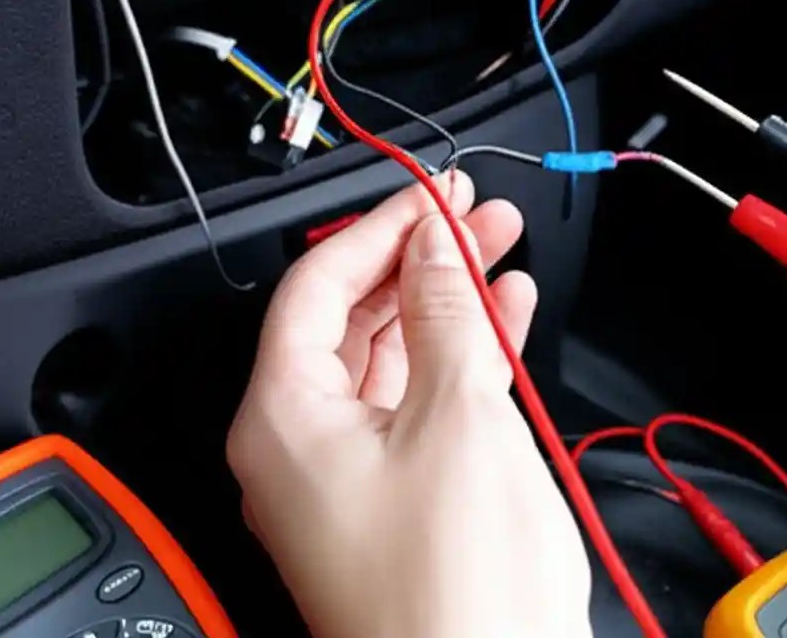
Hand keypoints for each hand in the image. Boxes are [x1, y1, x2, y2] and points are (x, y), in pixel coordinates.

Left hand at [227, 172, 591, 637]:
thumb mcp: (456, 417)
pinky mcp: (395, 502)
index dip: (380, 228)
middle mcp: (300, 448)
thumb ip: (443, 315)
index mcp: (283, 420)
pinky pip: (418, 406)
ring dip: (446, 303)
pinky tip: (503, 322)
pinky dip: (460, 359)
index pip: (317, 287)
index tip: (432, 193)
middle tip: (473, 214)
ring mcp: (348, 479)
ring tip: (498, 252)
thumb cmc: (451, 593)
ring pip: (392, 360)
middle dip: (419, 259)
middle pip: (352, 319)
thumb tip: (436, 246)